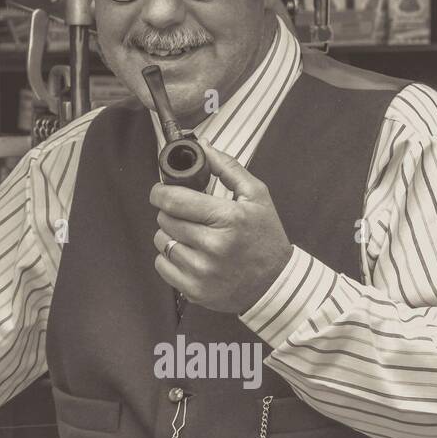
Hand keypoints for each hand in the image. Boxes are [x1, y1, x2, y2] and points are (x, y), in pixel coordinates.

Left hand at [149, 140, 293, 313]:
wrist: (276, 284)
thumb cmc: (266, 236)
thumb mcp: (257, 196)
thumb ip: (227, 168)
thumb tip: (202, 146)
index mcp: (229, 218)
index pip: (174, 200)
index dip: (160, 191)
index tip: (160, 190)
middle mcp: (214, 246)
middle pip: (165, 219)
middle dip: (169, 212)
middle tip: (186, 214)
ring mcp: (203, 271)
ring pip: (161, 241)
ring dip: (170, 234)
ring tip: (190, 235)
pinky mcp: (195, 291)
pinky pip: (161, 265)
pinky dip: (169, 258)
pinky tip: (189, 254)